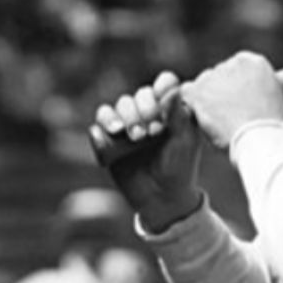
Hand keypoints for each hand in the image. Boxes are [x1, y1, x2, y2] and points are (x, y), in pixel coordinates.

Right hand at [90, 71, 205, 230]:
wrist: (162, 198)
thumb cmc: (179, 168)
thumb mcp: (184, 141)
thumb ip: (177, 113)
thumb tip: (170, 86)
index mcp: (170, 110)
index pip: (162, 85)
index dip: (160, 93)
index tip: (163, 113)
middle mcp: (147, 114)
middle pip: (137, 96)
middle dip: (142, 111)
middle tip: (151, 133)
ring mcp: (127, 126)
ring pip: (117, 107)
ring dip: (123, 117)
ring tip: (133, 137)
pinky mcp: (110, 141)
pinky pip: (98, 125)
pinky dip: (103, 126)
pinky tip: (113, 134)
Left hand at [177, 52, 282, 147]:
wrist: (260, 137)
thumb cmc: (269, 127)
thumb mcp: (273, 100)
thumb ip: (256, 89)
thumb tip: (250, 92)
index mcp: (255, 63)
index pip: (237, 69)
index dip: (237, 88)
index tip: (241, 104)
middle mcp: (233, 63)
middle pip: (219, 75)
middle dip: (221, 92)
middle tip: (230, 117)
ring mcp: (214, 76)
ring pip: (203, 84)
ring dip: (207, 99)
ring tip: (221, 122)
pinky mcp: (198, 90)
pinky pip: (187, 92)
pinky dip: (192, 105)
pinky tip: (205, 120)